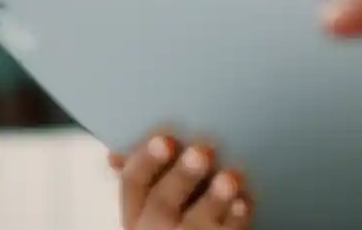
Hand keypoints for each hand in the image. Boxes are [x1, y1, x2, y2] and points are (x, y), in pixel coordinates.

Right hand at [110, 134, 251, 229]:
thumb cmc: (175, 219)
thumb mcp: (151, 203)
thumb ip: (146, 176)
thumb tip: (119, 153)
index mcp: (137, 212)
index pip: (132, 182)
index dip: (147, 160)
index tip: (164, 140)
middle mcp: (154, 229)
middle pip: (162, 202)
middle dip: (181, 177)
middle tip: (201, 153)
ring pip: (194, 224)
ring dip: (213, 198)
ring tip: (229, 178)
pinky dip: (235, 219)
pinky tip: (242, 202)